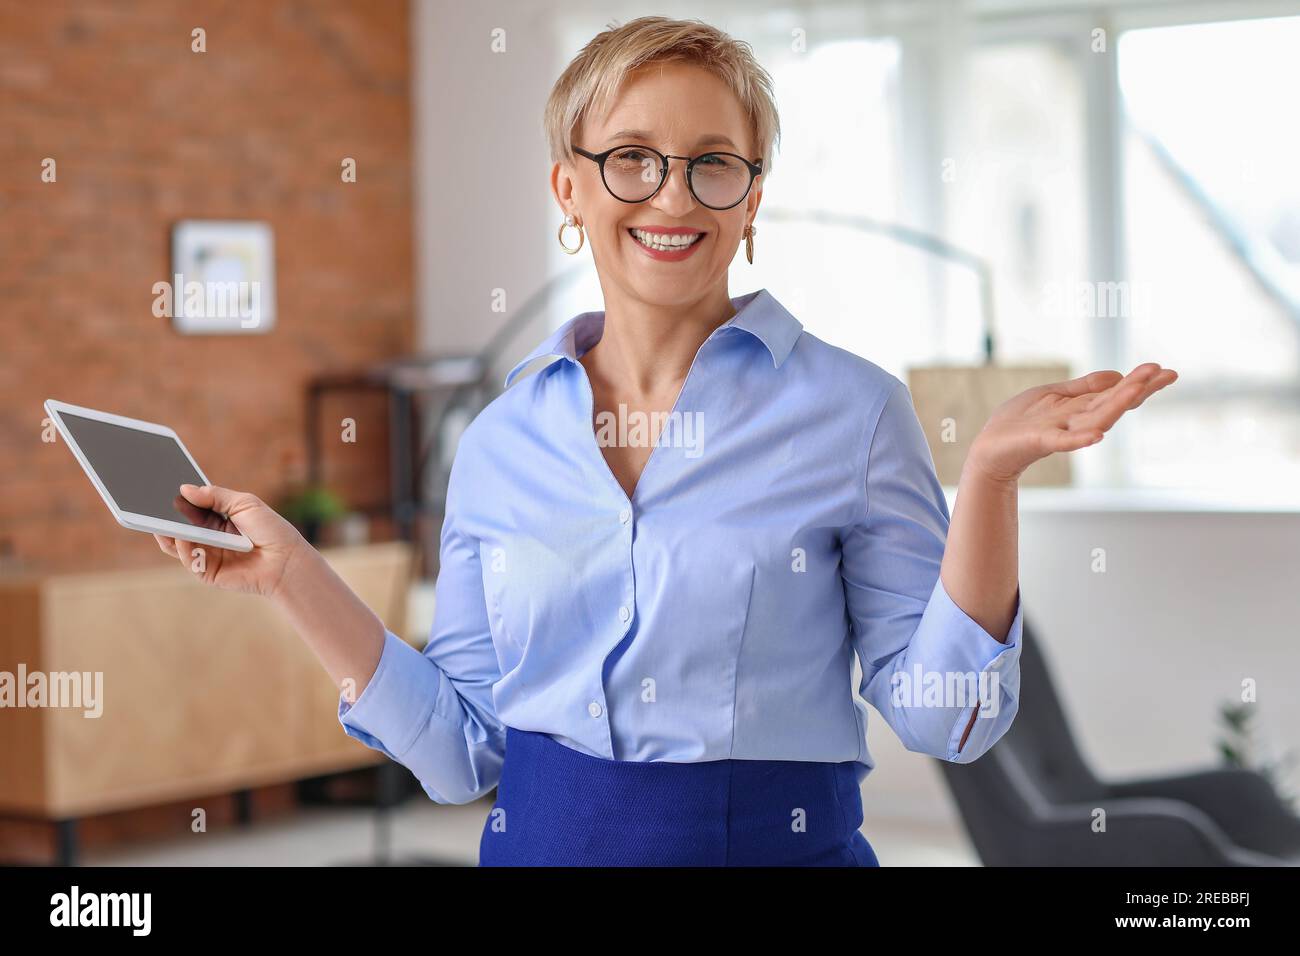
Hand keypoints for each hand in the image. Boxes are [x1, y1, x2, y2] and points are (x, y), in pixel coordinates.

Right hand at [153, 484, 308, 598]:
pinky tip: (181, 539)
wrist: (286, 560)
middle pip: (178, 523)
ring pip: (175, 542)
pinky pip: (188, 559)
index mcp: (217, 516)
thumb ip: (215, 496)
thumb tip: (184, 489)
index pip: (190, 506)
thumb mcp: (244, 504)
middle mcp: (208, 534)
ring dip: (167, 531)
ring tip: (159, 520)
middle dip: (163, 513)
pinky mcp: (206, 571)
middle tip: (147, 501)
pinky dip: (182, 548)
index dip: (174, 497)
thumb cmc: (271, 530)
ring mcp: (206, 553)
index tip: (157, 483)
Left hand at [965, 362, 1178, 483]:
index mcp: (1080, 407)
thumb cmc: (1019, 422)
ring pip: (1095, 418)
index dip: (1141, 382)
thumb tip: (1117, 375)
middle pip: (1113, 403)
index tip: (1167, 371)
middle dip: (1138, 388)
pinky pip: (1063, 441)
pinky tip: (1098, 436)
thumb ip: (1083, 387)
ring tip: (1139, 389)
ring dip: (1117, 404)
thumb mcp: (1052, 395)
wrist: (990, 450)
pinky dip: (1080, 439)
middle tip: (1164, 373)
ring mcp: (1061, 431)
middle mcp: (1077, 420)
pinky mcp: (1040, 442)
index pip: (1116, 393)